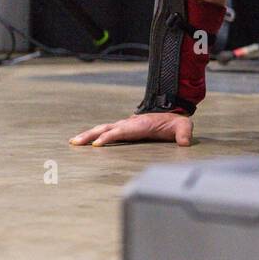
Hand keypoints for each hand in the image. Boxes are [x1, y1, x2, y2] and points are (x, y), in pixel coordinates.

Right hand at [70, 111, 192, 146]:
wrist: (172, 115)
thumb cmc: (176, 123)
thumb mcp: (183, 127)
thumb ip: (184, 134)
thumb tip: (185, 142)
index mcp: (141, 124)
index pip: (122, 131)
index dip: (110, 137)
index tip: (97, 144)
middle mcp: (129, 124)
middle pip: (107, 128)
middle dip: (91, 135)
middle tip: (75, 143)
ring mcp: (125, 126)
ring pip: (103, 129)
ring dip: (88, 135)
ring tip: (73, 142)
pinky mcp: (124, 129)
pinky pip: (107, 132)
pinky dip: (94, 136)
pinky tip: (84, 143)